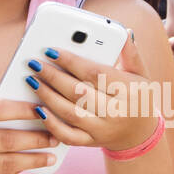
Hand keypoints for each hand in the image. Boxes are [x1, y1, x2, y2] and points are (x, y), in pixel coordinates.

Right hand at [0, 76, 59, 173]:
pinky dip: (19, 170)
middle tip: (55, 135)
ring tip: (52, 155)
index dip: (22, 109)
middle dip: (36, 137)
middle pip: (6, 139)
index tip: (43, 109)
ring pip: (8, 162)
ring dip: (34, 158)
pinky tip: (32, 164)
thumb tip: (1, 83)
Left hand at [28, 34, 160, 151]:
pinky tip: (39, 109)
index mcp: (128, 90)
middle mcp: (116, 111)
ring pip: (70, 112)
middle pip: (78, 92)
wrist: (141, 134)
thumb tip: (125, 32)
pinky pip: (67, 135)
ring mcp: (102, 129)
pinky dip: (51, 124)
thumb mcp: (141, 74)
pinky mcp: (91, 141)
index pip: (95, 73)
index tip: (52, 51)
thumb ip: (131, 53)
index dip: (71, 61)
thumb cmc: (138, 98)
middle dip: (53, 76)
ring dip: (48, 96)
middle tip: (35, 64)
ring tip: (32, 81)